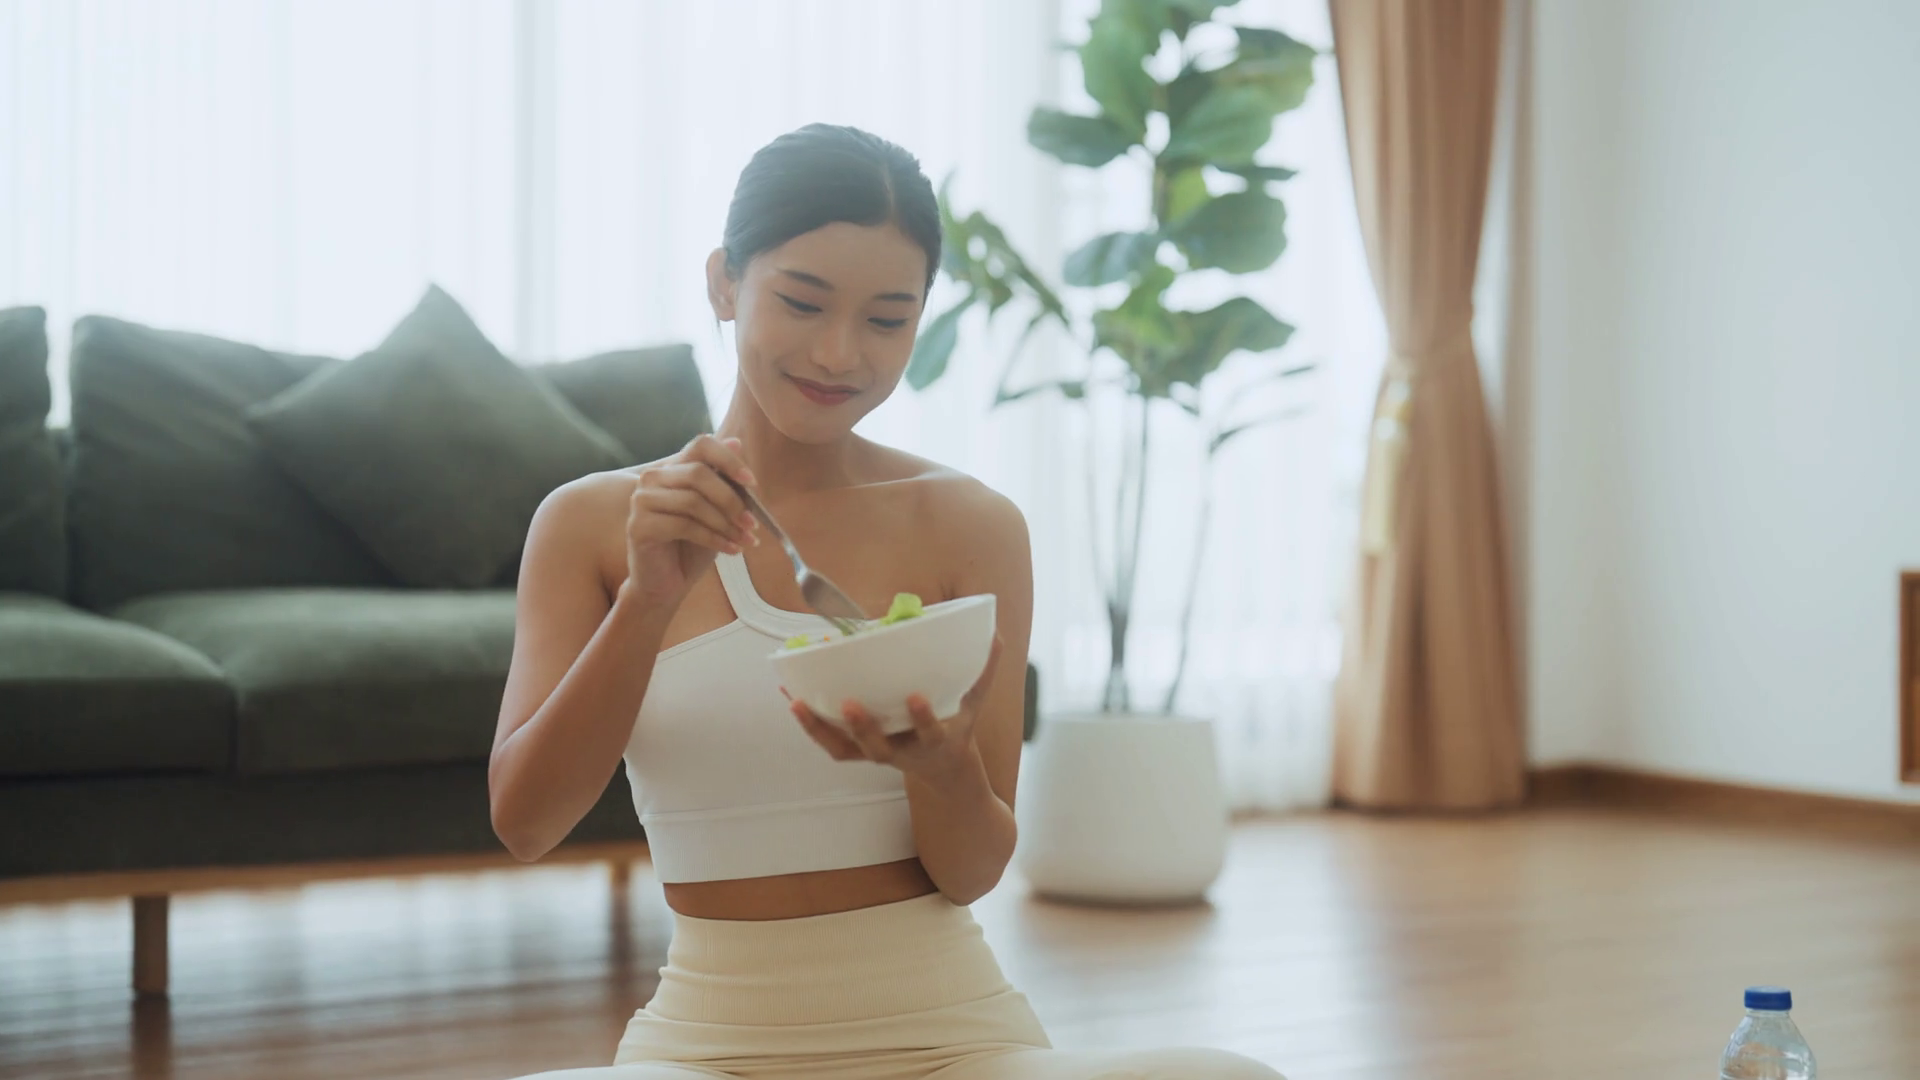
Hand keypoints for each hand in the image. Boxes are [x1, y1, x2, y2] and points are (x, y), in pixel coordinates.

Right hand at [623, 434, 757, 610]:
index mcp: (672, 468)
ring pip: (693, 501)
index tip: (752, 483)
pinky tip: (731, 550)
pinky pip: (684, 526)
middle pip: (698, 474)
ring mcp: (641, 501)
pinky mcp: (638, 526)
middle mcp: (652, 478)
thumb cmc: (692, 546)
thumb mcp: (716, 511)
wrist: (666, 584)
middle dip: (731, 499)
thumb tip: (737, 442)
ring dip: (726, 524)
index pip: (701, 445)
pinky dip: (714, 539)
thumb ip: (724, 481)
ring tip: (745, 540)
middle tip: (752, 523)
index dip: (729, 459)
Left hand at [789, 637, 1003, 780]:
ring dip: (820, 729)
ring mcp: (879, 756)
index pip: (931, 732)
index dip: (922, 718)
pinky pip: (832, 745)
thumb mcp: (974, 705)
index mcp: (936, 741)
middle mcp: (905, 753)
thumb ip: (983, 671)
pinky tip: (794, 699)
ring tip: (798, 702)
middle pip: (879, 748)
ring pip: (846, 750)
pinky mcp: (861, 754)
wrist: (946, 777)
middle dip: (863, 728)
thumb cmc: (958, 731)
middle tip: (848, 702)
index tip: (917, 698)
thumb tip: (995, 634)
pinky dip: (811, 725)